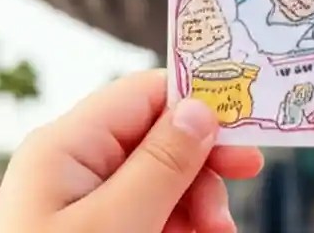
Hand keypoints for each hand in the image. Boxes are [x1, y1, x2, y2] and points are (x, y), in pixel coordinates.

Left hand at [0, 69, 262, 232]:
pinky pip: (147, 214)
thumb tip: (200, 109)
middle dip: (202, 169)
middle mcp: (72, 165)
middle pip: (159, 140)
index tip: (247, 130)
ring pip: (159, 181)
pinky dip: (178, 227)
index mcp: (66, 146)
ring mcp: (80, 202)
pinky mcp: (90, 231)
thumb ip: (161, 164)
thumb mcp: (117, 224)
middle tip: (232, 203)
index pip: (145, 95)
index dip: (198, 104)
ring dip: (196, 205)